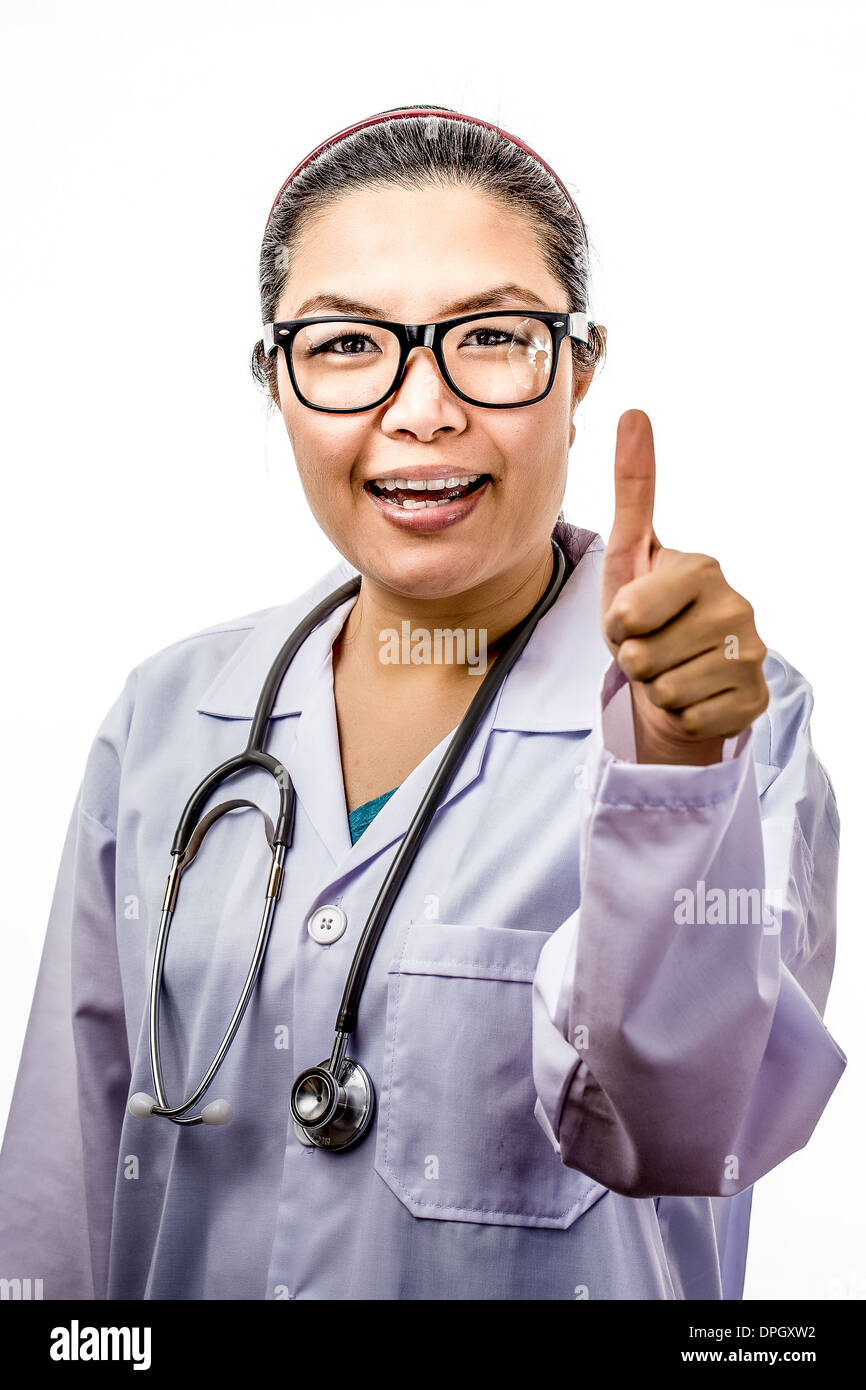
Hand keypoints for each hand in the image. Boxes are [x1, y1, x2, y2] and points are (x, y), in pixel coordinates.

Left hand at [600, 410, 769, 764]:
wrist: (672, 681)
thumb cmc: (646, 619)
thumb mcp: (627, 556)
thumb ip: (631, 490)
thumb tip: (634, 411)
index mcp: (701, 567)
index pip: (628, 614)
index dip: (616, 626)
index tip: (631, 617)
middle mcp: (737, 605)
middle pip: (643, 657)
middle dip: (633, 661)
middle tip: (650, 649)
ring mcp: (753, 654)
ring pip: (666, 690)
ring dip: (655, 689)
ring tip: (669, 671)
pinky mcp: (756, 699)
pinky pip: (690, 718)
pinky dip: (679, 715)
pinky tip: (692, 696)